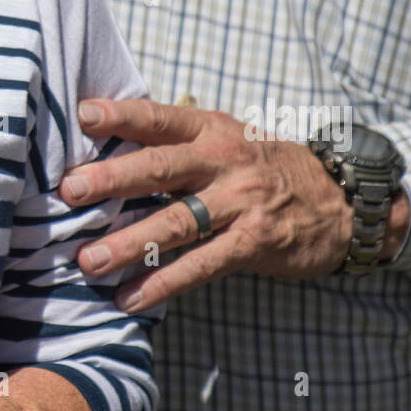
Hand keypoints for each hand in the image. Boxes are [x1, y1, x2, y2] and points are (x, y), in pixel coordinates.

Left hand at [59, 98, 360, 309]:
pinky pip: (201, 265)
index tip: (83, 115)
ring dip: (129, 243)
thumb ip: (176, 144)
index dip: (122, 114)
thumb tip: (106, 148)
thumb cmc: (265, 168)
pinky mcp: (253, 243)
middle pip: (161, 167)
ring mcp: (241, 203)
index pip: (161, 117)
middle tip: (69, 190)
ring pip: (177, 222)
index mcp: (212, 129)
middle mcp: (224, 161)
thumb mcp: (227, 139)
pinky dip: (163, 283)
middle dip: (112, 178)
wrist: (341, 201)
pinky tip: (130, 296)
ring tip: (88, 260)